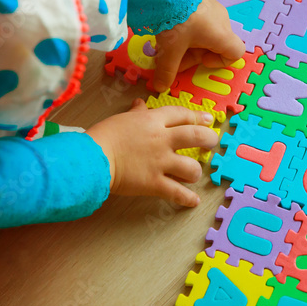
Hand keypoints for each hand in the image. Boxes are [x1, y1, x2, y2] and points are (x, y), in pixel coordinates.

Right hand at [89, 100, 215, 206]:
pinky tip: (193, 201)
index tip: (208, 120)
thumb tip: (140, 104)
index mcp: (154, 121)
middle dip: (209, 140)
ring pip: (191, 167)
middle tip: (212, 143)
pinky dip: (187, 198)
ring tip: (193, 174)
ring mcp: (160, 162)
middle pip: (196, 137)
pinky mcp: (154, 183)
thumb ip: (136, 113)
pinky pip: (177, 192)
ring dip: (195, 172)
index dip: (197, 117)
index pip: (182, 115)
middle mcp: (162, 140)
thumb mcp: (122, 119)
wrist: (93, 157)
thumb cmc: (104, 136)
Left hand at [150, 0, 244, 92]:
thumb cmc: (177, 21)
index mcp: (222, 35)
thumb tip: (160, 87)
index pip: (235, 53)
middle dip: (194, 54)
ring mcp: (212, 6)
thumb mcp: (170, 49)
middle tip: (174, 57)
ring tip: (169, 42)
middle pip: (215, 44)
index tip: (200, 60)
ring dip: (189, 41)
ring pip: (206, 31)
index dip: (220, 62)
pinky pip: (200, 18)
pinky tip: (170, 26)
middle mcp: (222, 20)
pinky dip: (188, 27)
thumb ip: (167, 70)